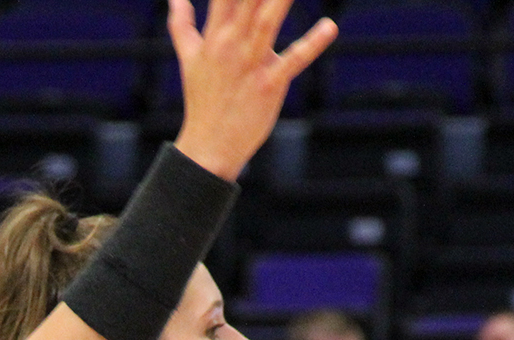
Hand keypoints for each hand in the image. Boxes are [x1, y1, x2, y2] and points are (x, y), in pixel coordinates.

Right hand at [169, 0, 337, 180]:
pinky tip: (330, 26)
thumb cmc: (203, 100)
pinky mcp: (270, 83)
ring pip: (269, 18)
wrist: (208, 146)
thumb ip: (183, 24)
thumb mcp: (189, 58)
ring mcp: (252, 63)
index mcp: (214, 33)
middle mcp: (232, 43)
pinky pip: (294, 60)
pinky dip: (313, 44)